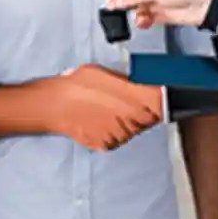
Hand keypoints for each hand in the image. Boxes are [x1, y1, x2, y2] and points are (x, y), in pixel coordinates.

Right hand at [46, 64, 162, 150]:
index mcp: (134, 98)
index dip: (161, 99)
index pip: (163, 103)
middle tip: (127, 101)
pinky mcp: (108, 144)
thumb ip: (128, 82)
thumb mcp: (105, 73)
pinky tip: (101, 120)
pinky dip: (115, 131)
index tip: (158, 96)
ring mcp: (120, 134)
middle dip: (144, 110)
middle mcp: (131, 118)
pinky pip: (119, 138)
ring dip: (129, 121)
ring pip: (135, 129)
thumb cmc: (77, 85)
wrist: (55, 105)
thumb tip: (143, 85)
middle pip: (150, 117)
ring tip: (108, 109)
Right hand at [107, 0, 214, 28]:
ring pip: (135, 9)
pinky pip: (144, 18)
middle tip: (118, 12)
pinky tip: (146, 22)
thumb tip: (115, 2)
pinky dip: (143, 21)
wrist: (200, 5)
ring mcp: (153, 0)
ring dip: (135, 14)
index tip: (109, 1)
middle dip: (123, 4)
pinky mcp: (157, 13)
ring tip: (140, 17)